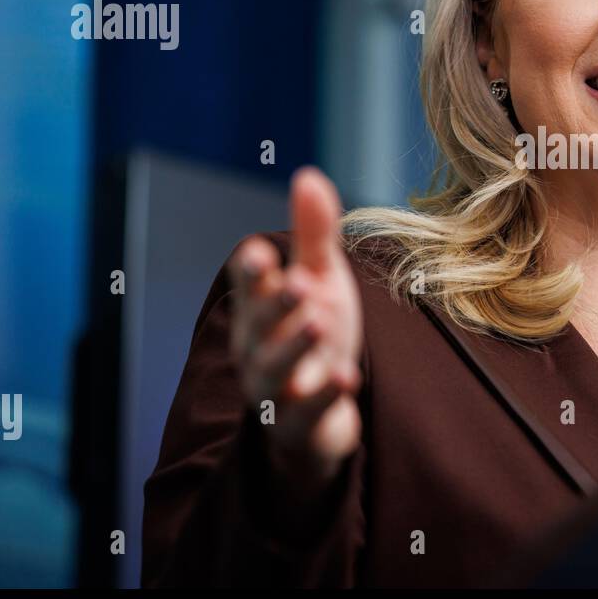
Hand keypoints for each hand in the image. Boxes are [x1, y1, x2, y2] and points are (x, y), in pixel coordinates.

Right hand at [228, 166, 363, 497]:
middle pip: (261, 325)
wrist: (318, 413)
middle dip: (276, 305)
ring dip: (294, 348)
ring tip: (317, 323)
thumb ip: (313, 234)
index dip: (253, 271)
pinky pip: (306, 411)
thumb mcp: (320, 280)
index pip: (250, 286)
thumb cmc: (313, 334)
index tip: (259, 252)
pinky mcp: (299, 423)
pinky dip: (323, 396)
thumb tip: (308, 175)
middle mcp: (261, 346)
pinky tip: (346, 377)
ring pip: (276, 370)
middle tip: (297, 284)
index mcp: (262, 308)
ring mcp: (277, 388)